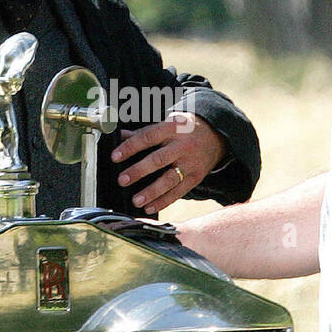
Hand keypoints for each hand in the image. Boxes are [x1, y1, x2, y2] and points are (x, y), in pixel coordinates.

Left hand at [112, 113, 226, 213]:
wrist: (216, 135)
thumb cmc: (185, 129)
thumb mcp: (167, 124)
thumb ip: (143, 132)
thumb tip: (119, 135)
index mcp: (172, 128)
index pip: (148, 137)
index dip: (131, 147)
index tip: (115, 157)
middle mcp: (182, 146)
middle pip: (158, 160)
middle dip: (139, 171)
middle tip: (122, 180)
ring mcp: (190, 163)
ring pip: (170, 179)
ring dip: (152, 192)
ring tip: (136, 200)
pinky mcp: (196, 177)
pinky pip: (179, 191)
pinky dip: (164, 201)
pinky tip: (151, 207)